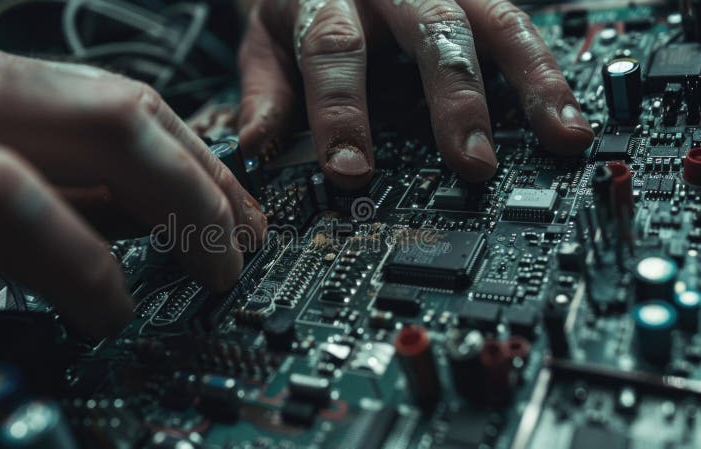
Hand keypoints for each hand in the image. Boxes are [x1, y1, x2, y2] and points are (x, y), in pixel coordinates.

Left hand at [0, 41, 265, 411]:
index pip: (13, 197)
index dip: (80, 270)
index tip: (111, 322)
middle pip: (102, 121)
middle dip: (186, 195)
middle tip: (232, 257)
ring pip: (109, 100)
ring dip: (182, 162)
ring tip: (227, 216)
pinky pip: (82, 110)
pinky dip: (137, 154)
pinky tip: (156, 195)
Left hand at [238, 0, 593, 187]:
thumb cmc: (295, 5)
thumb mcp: (265, 42)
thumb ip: (265, 92)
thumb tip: (257, 147)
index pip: (334, 48)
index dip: (342, 110)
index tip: (351, 170)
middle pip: (430, 29)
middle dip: (453, 97)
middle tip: (471, 161)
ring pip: (493, 23)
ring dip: (530, 83)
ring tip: (560, 137)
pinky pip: (519, 25)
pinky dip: (548, 72)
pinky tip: (570, 115)